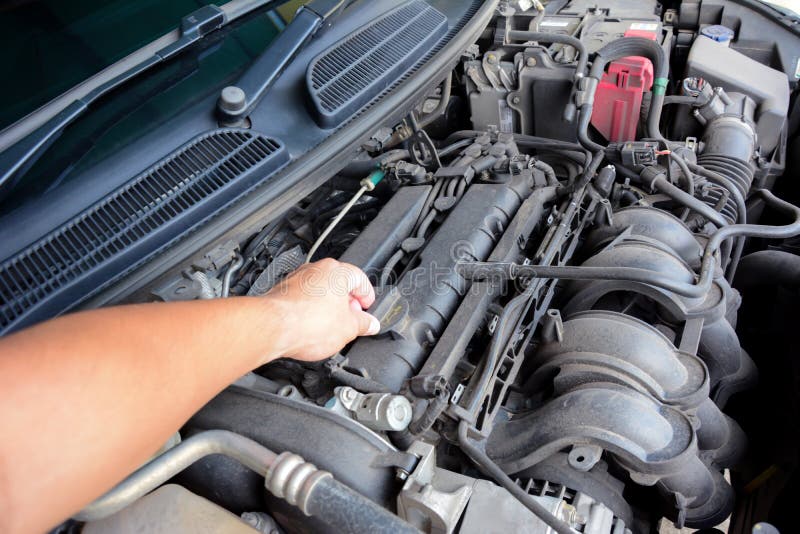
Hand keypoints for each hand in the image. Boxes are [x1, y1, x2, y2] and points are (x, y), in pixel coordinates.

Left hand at [264, 258, 380, 361]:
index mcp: (337, 271)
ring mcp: (297, 279)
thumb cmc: (307, 322)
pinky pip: (303, 298)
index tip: (368, 309)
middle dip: (347, 303)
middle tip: (352, 321)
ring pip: (320, 290)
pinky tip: (311, 327)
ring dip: (328, 307)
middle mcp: (316, 269)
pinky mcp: (282, 291)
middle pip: (339, 284)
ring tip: (330, 327)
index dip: (368, 297)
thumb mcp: (348, 328)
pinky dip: (310, 310)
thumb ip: (363, 324)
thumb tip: (370, 324)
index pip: (361, 279)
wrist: (273, 328)